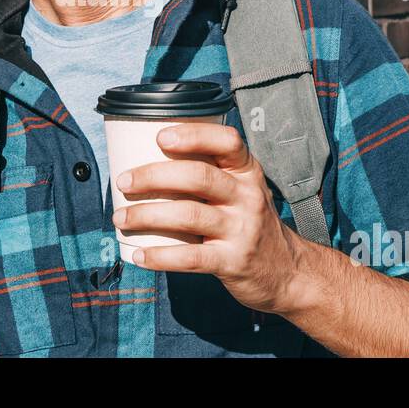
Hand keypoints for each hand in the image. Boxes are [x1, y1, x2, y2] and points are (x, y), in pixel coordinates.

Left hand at [112, 123, 299, 315]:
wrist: (287, 272)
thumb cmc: (251, 224)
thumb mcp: (242, 191)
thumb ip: (210, 176)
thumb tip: (147, 163)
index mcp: (247, 173)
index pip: (227, 142)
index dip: (193, 135)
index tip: (159, 137)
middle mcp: (247, 197)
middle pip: (198, 176)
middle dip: (154, 176)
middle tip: (124, 182)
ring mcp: (242, 230)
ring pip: (188, 215)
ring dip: (147, 215)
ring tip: (121, 218)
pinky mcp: (233, 262)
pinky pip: (191, 257)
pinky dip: (161, 256)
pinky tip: (139, 255)